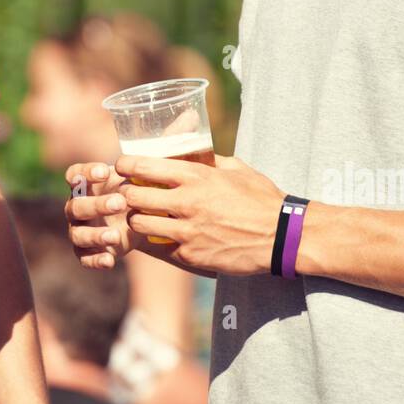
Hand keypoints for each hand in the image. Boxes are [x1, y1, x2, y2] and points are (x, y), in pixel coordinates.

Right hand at [64, 162, 133, 269]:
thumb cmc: (131, 193)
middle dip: (97, 205)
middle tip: (121, 203)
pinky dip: (95, 260)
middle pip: (76, 207)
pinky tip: (110, 260)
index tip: (104, 172)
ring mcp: (78, 230)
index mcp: (83, 186)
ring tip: (115, 236)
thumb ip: (134, 174)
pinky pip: (84, 258)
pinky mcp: (86, 252)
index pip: (74, 175)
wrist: (137, 219)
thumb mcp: (132, 180)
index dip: (86, 173)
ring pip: (78, 234)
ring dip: (95, 236)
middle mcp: (76, 207)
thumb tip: (143, 169)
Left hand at [112, 153, 284, 276]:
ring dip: (137, 220)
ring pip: (138, 224)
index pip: (143, 166)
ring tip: (144, 216)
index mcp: (196, 176)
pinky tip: (165, 236)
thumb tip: (190, 148)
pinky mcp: (190, 255)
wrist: (282, 236)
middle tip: (127, 194)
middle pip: (132, 196)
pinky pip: (160, 247)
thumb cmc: (260, 198)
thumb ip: (208, 159)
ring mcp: (186, 231)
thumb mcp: (235, 168)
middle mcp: (186, 202)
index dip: (125, 165)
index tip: (122, 166)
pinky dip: (159, 241)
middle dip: (126, 194)